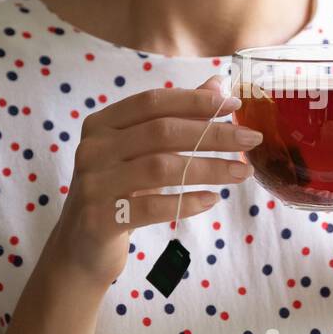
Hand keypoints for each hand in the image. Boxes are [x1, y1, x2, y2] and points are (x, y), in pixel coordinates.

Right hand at [38, 74, 262, 288]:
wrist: (81, 248)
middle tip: (252, 140)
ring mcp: (93, 184)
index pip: (152, 102)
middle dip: (213, 134)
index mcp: (102, 124)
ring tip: (243, 172)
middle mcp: (92, 149)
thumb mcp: (141, 153)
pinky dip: (186, 202)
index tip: (234, 105)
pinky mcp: (100, 219)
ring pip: (161, 167)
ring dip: (209, 168)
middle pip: (162, 132)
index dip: (194, 100)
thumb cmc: (119, 193)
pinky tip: (211, 199)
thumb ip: (176, 118)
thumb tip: (218, 85)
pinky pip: (152, 207)